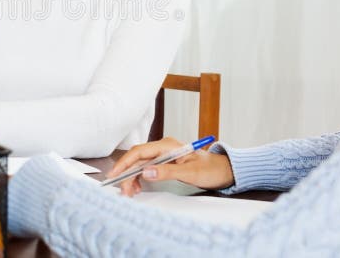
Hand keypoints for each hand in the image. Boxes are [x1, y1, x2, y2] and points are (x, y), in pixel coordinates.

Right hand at [107, 137, 233, 196]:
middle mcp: (163, 148)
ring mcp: (163, 155)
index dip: (125, 163)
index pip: (139, 152)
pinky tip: (137, 187)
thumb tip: (146, 173)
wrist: (224, 170)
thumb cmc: (211, 170)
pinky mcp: (165, 162)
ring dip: (132, 177)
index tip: (115, 174)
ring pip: (140, 164)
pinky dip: (139, 178)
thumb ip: (167, 172)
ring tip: (130, 192)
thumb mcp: (190, 173)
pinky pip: (146, 168)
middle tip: (123, 191)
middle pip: (137, 159)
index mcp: (167, 146)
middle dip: (127, 174)